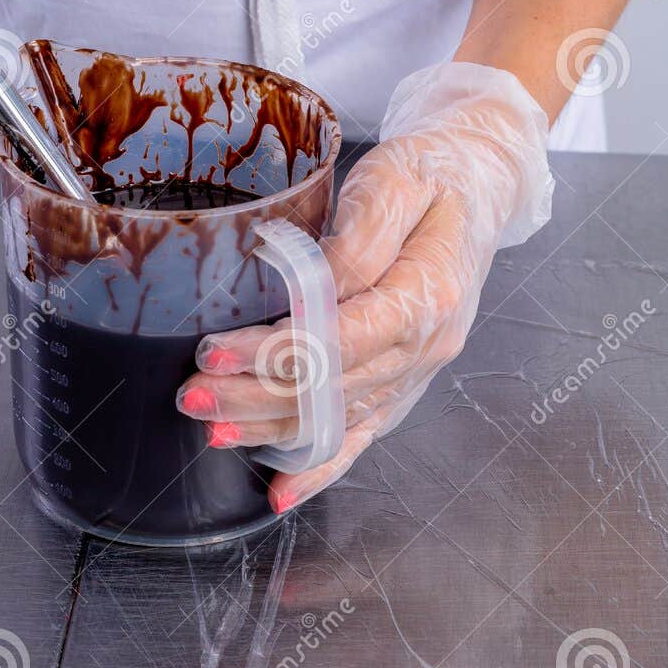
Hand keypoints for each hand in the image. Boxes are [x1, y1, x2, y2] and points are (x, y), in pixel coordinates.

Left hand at [176, 62, 552, 513]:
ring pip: (337, 418)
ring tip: (210, 430)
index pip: (342, 340)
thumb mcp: (396, 181)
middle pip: (332, 388)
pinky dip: (319, 469)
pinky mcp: (400, 382)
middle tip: (191, 395)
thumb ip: (359, 237)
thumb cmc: (430, 174)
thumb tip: (314, 285)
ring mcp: (415, 373)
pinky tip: (278, 493)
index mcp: (428, 296)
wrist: (476, 187)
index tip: (215, 353)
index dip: (276, 354)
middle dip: (255, 398)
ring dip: (270, 430)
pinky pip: (360, 436)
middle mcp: (426, 348)